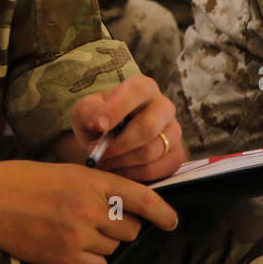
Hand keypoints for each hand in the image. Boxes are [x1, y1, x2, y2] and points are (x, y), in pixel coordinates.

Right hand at [0, 161, 177, 263]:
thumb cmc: (22, 181)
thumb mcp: (66, 172)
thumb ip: (96, 186)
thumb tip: (124, 205)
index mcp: (93, 180)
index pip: (141, 197)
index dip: (162, 212)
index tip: (172, 222)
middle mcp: (91, 208)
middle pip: (130, 229)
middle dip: (120, 227)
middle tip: (96, 221)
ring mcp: (79, 235)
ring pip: (113, 249)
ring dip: (102, 244)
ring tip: (74, 231)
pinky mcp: (65, 258)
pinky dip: (90, 262)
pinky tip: (71, 249)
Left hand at [68, 74, 185, 181]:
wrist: (109, 140)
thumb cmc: (98, 121)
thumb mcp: (86, 111)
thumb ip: (89, 111)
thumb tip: (98, 124)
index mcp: (143, 88)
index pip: (136, 91)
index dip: (117, 108)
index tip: (98, 126)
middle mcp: (164, 106)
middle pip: (147, 127)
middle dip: (119, 145)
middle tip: (98, 154)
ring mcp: (174, 131)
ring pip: (151, 151)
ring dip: (123, 162)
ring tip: (105, 163)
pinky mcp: (176, 155)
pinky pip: (159, 169)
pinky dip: (134, 175)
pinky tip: (119, 171)